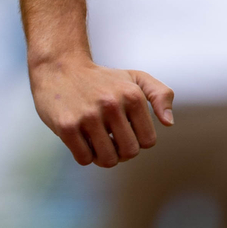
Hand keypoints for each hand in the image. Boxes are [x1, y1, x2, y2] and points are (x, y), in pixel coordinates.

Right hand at [29, 55, 172, 166]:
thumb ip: (160, 94)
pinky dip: (84, 155)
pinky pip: (84, 159)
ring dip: (102, 156)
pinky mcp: (67, 126)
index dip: (136, 140)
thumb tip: (168, 123)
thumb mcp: (134, 78)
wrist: (58, 67)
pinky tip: (80, 138)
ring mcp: (88, 116)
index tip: (124, 129)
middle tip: (109, 138)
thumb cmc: (101, 78)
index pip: (148, 141)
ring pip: (107, 160)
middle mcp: (112, 105)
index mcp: (132, 95)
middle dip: (120, 151)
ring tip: (95, 140)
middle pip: (129, 153)